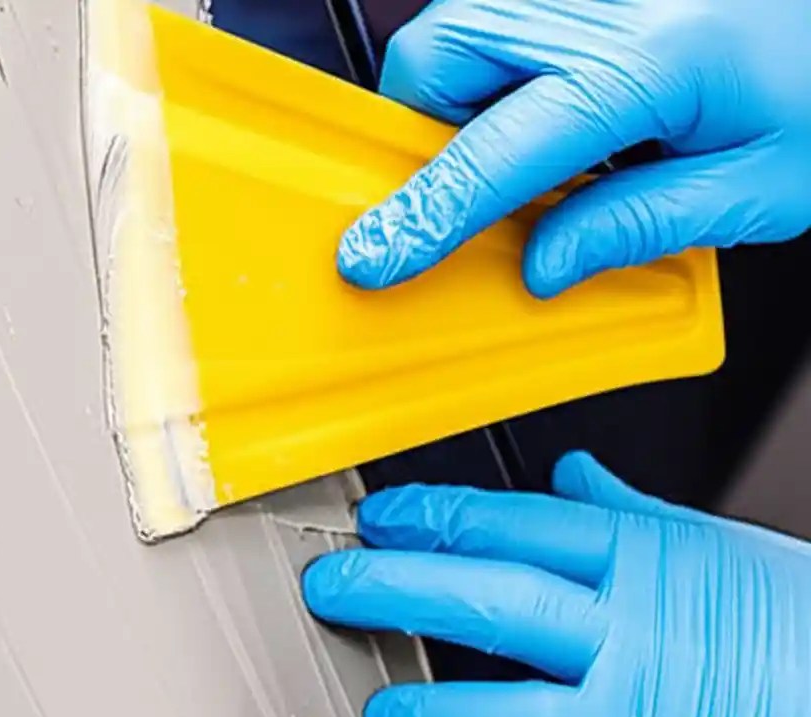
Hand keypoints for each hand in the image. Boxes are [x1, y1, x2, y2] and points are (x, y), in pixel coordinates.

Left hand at [301, 451, 810, 716]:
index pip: (515, 526)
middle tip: (336, 584)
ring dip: (435, 708)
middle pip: (496, 598)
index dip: (436, 518)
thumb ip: (632, 513)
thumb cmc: (793, 624)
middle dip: (404, 588)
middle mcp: (632, 629)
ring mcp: (635, 704)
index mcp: (643, 559)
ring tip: (377, 706)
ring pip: (513, 705)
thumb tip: (572, 472)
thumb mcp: (716, 549)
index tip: (382, 516)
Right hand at [338, 0, 810, 297]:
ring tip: (526, 146)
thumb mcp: (765, 184)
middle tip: (464, 186)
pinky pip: (494, 15)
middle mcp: (600, 1)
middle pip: (438, 54)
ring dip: (454, 96)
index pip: (497, 151)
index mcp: (650, 61)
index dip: (427, 213)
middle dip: (420, 129)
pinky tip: (548, 102)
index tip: (376, 256)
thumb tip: (545, 263)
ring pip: (453, 27)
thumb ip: (643, 224)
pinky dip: (492, 67)